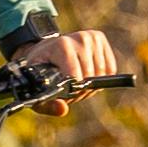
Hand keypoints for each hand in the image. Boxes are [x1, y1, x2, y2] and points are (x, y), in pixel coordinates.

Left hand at [7, 21, 130, 92]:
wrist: (44, 49)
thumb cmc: (39, 71)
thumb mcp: (37, 89)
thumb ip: (47, 104)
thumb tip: (63, 109)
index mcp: (62, 46)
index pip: (78, 77)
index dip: (73, 92)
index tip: (64, 92)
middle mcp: (80, 38)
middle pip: (91, 77)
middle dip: (82, 90)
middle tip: (70, 90)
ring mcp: (91, 37)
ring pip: (102, 74)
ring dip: (92, 85)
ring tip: (77, 82)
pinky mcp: (99, 38)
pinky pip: (110, 68)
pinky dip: (101, 77)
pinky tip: (87, 74)